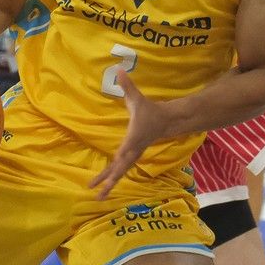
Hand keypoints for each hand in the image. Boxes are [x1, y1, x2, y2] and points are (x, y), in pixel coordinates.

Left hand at [88, 70, 181, 199]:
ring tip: (97, 196)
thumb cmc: (149, 110)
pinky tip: (102, 185)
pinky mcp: (131, 156)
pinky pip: (119, 169)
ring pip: (119, 172)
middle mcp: (133, 150)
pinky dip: (111, 177)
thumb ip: (127, 86)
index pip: (125, 151)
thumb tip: (118, 69)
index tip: (111, 169)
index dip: (119, 160)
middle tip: (98, 194)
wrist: (166, 121)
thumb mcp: (137, 98)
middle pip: (121, 168)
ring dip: (108, 183)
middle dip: (110, 181)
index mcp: (134, 139)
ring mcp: (133, 155)